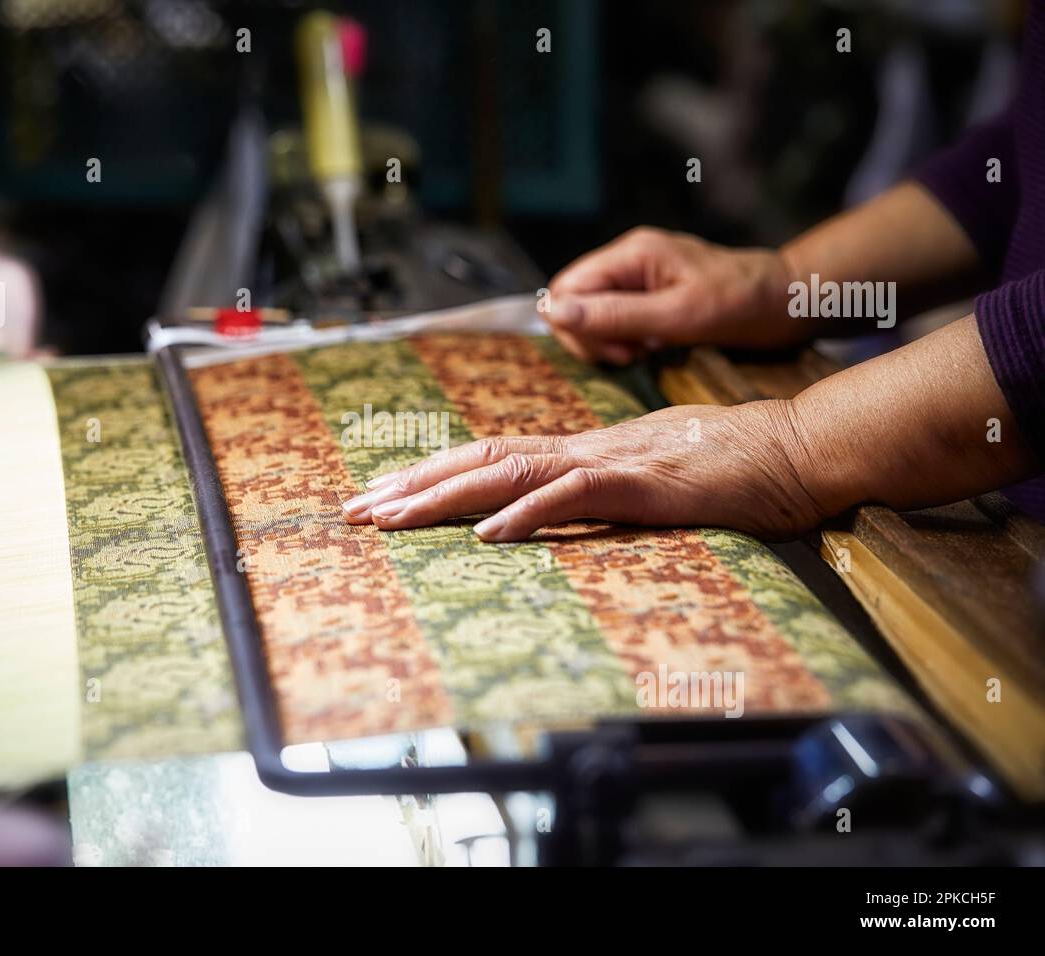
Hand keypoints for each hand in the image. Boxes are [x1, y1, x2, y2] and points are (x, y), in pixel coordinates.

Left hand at [340, 401, 826, 540]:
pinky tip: (487, 535)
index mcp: (581, 452)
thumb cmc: (730, 467)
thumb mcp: (648, 482)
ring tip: (393, 519)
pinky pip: (575, 495)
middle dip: (411, 486)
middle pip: (480, 458)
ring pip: (510, 470)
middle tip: (354, 511)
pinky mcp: (644, 483)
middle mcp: (583, 450)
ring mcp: (611, 462)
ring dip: (445, 496)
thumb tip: (553, 509)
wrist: (796, 448)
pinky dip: (527, 513)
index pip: (488, 456)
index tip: (381, 498)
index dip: (430, 476)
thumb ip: (600, 493)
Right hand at [543, 227, 798, 362]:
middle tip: (633, 355)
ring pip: (590, 314)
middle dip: (591, 337)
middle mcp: (629, 259)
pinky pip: (613, 318)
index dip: (575, 327)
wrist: (790, 300)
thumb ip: (616, 315)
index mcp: (632, 253)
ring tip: (645, 351)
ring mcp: (638, 275)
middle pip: (572, 302)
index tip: (618, 351)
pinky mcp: (648, 293)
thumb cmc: (744, 304)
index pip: (565, 289)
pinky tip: (651, 346)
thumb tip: (554, 313)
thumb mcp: (679, 315)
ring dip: (607, 342)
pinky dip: (623, 340)